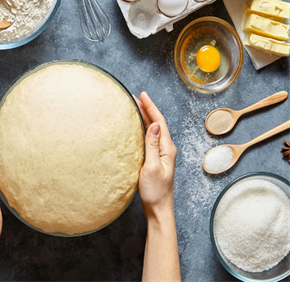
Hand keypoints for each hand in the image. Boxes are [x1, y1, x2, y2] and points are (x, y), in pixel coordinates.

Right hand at [133, 92, 176, 219]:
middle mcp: (166, 149)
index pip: (160, 122)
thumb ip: (153, 145)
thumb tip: (155, 124)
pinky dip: (144, 128)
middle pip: (158, 123)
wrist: (158, 208)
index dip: (151, 107)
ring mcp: (162, 154)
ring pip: (154, 130)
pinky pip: (150, 138)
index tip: (142, 95)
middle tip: (137, 97)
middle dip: (148, 109)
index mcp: (168, 148)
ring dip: (146, 117)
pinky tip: (139, 127)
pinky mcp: (156, 158)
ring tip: (137, 107)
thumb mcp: (152, 167)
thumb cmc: (156, 191)